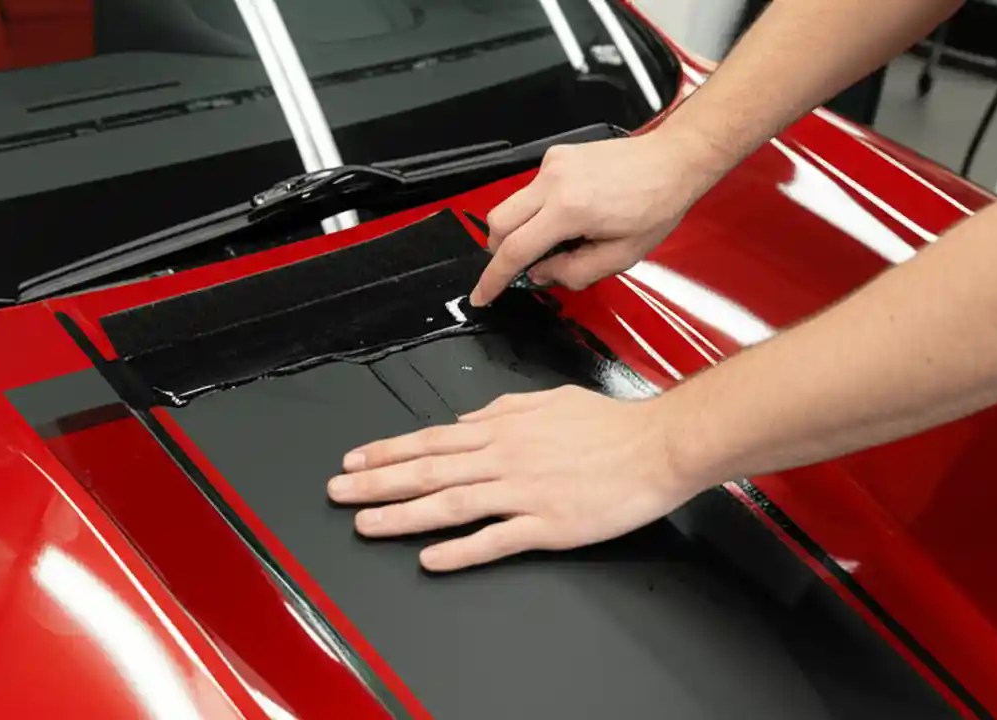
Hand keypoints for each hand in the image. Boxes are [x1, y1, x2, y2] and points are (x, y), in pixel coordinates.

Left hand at [326, 386, 709, 571]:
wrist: (658, 446)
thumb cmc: (609, 424)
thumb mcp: (548, 401)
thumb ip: (502, 411)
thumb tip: (466, 420)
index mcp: (503, 429)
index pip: (432, 439)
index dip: (387, 451)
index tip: (354, 460)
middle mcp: (505, 457)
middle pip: (428, 470)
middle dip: (376, 483)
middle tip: (337, 493)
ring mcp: (524, 492)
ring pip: (450, 503)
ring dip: (402, 516)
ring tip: (365, 525)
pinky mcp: (547, 524)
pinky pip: (495, 539)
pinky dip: (460, 550)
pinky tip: (430, 560)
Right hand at [471, 132, 719, 305]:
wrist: (673, 160)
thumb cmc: (656, 206)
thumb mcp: (622, 256)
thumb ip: (574, 272)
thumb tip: (540, 274)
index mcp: (569, 210)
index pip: (514, 250)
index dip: (493, 278)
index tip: (482, 295)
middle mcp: (553, 182)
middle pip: (497, 223)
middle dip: (500, 252)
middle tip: (522, 268)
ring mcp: (552, 164)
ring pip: (510, 205)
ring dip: (520, 230)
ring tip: (556, 241)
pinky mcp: (557, 155)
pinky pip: (530, 190)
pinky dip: (537, 210)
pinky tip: (568, 216)